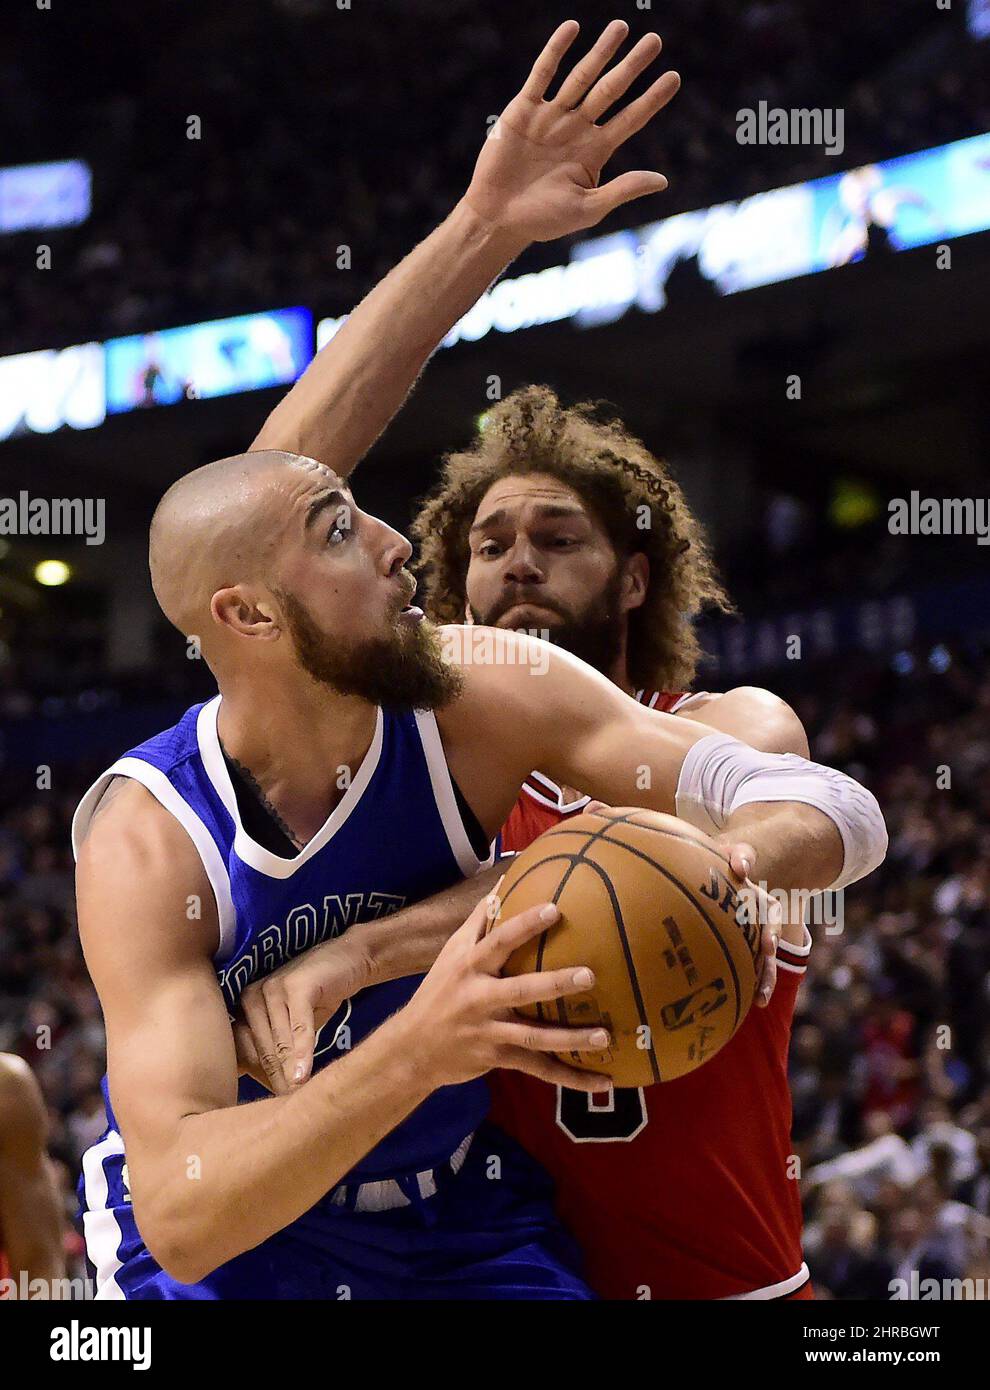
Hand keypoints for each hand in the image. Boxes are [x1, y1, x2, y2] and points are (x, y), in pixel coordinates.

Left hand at [233, 934, 371, 1094]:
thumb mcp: (290, 1027)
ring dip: (289, 1076)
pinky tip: (305, 1077)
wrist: (348, 959)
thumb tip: (260, 1101)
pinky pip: (299, 1029)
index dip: (260, 1083)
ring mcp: (272, 989)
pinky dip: (303, 1054)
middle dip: (276, 1084)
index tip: (272, 1110)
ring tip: (298, 1101)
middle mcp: (251, 998)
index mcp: (243, 1010)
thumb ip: (273, 1052)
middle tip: (288, 1111)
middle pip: (261, 1053)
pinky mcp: (297, 986)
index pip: (243, 1056)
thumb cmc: (316, 999)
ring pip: (278, 1044)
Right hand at [401, 894, 611, 1091]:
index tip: (554, 909)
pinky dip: (570, 1078)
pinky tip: (602, 1081)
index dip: (525, 925)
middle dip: (554, 984)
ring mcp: (490, 1031)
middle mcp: (480, 998)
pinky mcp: (498, 1058)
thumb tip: (502, 886)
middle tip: (590, 975)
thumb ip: (478, 922)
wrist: (412, 1048)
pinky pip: (538, 1069)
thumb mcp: (450, 954)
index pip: (498, 941)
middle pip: (520, 990)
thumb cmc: (439, 991)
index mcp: (470, 967)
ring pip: (533, 1036)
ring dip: (570, 1038)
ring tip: (604, 1036)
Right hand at [463, 19, 679, 243]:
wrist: (497, 218)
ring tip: (621, 28)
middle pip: (610, 91)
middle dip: (632, 66)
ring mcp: (551, 117)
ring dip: (601, 53)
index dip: (652, 99)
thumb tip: (662, 181)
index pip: (630, 119)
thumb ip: (622, 190)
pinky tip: (572, 29)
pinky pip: (542, 75)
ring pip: (581, 77)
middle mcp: (577, 129)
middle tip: (655, 41)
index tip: (674, 77)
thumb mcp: (588, 208)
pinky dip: (555, 51)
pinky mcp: (523, 110)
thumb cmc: (543, 220)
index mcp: (595, 151)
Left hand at [714, 838, 783, 1008]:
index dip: (772, 933)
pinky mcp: (739, 948)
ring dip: (761, 983)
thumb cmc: (726, 862)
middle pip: (770, 950)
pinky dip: (741, 981)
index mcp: (765, 904)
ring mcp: (751, 938)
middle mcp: (762, 924)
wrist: (715, 872)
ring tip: (759, 1003)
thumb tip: (742, 868)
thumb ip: (741, 856)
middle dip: (768, 971)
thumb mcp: (737, 853)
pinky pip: (743, 966)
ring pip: (760, 964)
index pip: (773, 918)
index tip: (769, 947)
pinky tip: (734, 998)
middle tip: (763, 990)